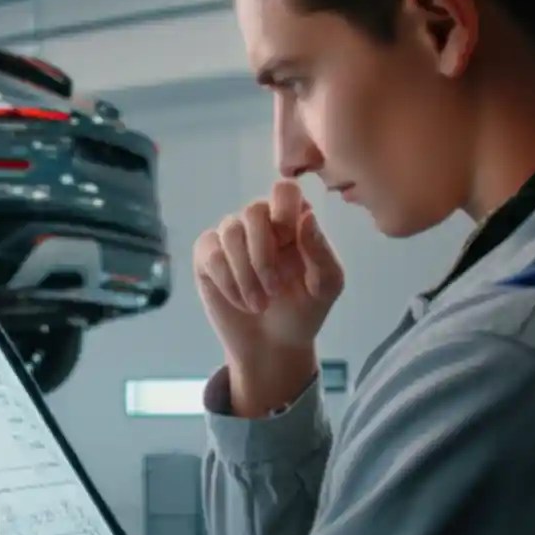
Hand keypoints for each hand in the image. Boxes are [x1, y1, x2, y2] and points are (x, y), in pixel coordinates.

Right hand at [193, 181, 344, 414]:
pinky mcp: (207, 257)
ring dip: (246, 274)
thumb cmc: (304, 311)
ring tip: (259, 304)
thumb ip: (321, 252)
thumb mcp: (326, 286)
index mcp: (293, 221)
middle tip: (275, 288)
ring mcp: (231, 237)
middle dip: (263, 253)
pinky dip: (227, 282)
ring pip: (230, 232)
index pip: (284, 190)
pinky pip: (210, 254)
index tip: (289, 242)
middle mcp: (260, 222)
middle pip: (253, 209)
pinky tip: (241, 302)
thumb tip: (306, 217)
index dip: (284, 210)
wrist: (273, 345)